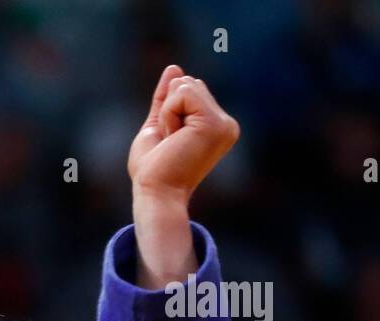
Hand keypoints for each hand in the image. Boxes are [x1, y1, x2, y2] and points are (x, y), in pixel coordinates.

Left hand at [128, 65, 239, 202]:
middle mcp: (226, 124)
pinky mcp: (215, 123)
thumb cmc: (153, 169)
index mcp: (216, 126)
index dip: (168, 110)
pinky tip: (174, 137)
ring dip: (167, 113)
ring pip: (185, 86)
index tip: (170, 142)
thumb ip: (166, 99)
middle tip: (170, 142)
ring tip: (172, 141)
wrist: (156, 193)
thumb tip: (175, 68)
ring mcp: (224, 123)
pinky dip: (168, 114)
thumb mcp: (158, 126)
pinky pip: (182, 93)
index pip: (188, 91)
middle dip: (168, 109)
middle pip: (189, 84)